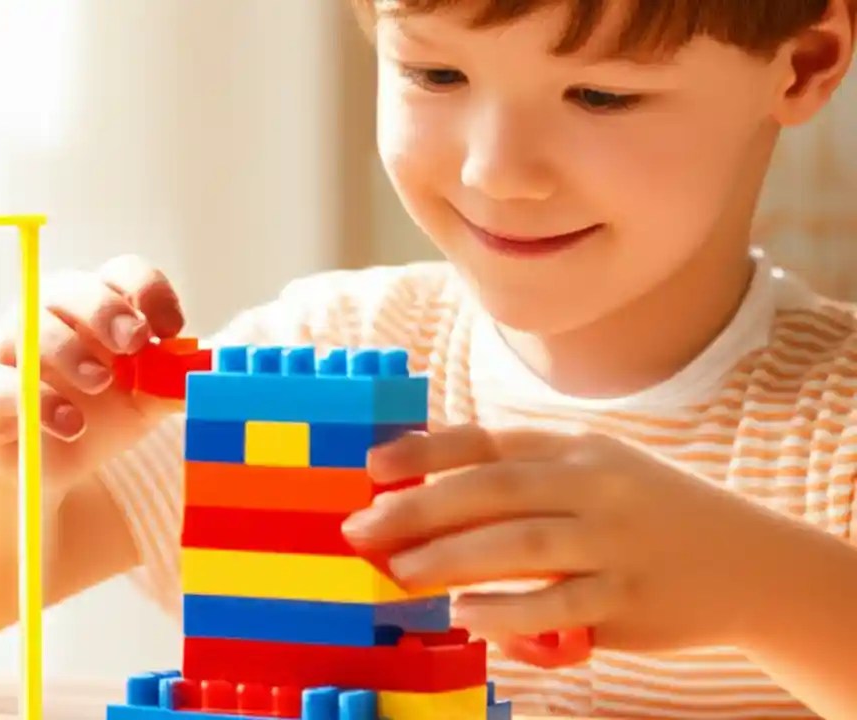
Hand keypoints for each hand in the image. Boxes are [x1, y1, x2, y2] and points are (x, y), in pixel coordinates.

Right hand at [0, 255, 186, 488]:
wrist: (47, 468)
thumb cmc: (99, 417)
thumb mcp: (147, 399)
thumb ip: (174, 379)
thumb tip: (215, 367)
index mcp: (94, 305)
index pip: (121, 273)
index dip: (148, 292)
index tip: (170, 327)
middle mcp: (49, 314)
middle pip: (72, 287)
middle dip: (105, 310)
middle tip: (133, 344)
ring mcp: (13, 350)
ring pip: (32, 328)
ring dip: (71, 353)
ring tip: (99, 385)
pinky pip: (5, 386)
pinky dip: (39, 403)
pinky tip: (69, 424)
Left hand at [342, 424, 782, 655]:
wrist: (746, 562)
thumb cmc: (643, 513)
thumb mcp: (593, 474)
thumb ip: (522, 478)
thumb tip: (420, 492)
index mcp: (577, 449)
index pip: (490, 442)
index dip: (425, 452)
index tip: (372, 468)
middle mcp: (596, 486)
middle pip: (494, 491)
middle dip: (420, 509)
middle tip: (363, 531)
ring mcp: (615, 543)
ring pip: (519, 546)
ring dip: (450, 559)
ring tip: (399, 573)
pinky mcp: (629, 599)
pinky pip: (556, 605)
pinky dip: (505, 611)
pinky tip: (464, 615)